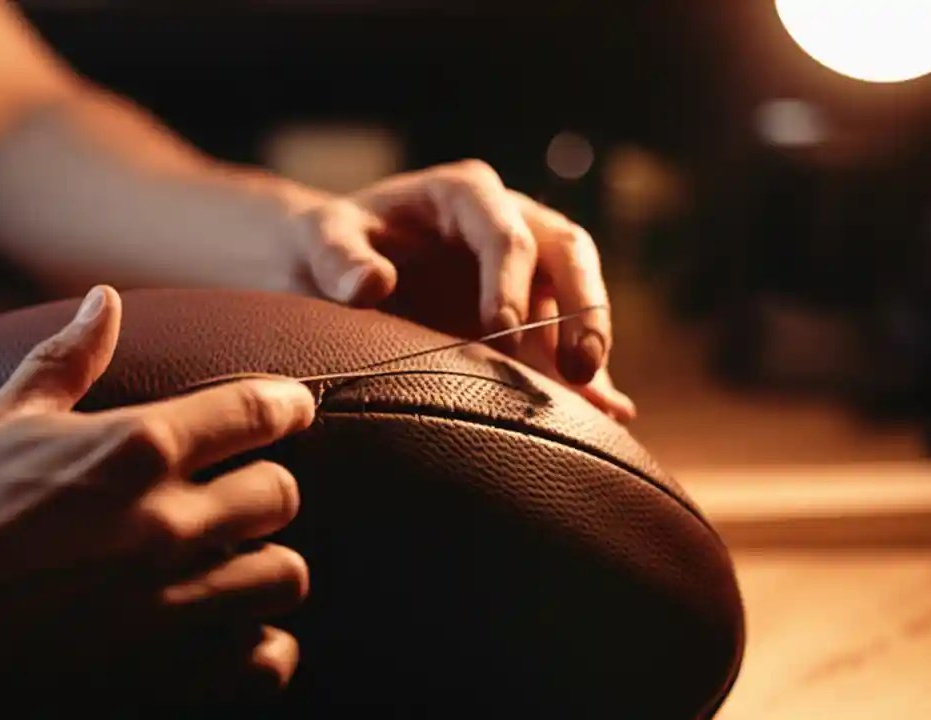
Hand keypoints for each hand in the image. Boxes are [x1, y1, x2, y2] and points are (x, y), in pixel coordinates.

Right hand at [0, 286, 316, 697]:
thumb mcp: (8, 416)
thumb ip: (71, 355)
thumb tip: (107, 298)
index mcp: (137, 448)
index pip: (258, 410)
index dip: (286, 405)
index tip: (289, 408)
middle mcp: (166, 523)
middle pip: (282, 494)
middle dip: (264, 488)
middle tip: (238, 494)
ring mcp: (170, 602)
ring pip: (286, 575)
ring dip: (264, 564)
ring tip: (236, 561)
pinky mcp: (165, 667)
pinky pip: (267, 658)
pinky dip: (260, 646)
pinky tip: (232, 628)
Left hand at [288, 160, 635, 420]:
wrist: (331, 268)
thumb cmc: (330, 245)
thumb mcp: (322, 240)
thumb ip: (340, 259)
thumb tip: (371, 287)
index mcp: (466, 193)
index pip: (506, 232)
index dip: (508, 282)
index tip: (499, 332)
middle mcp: (510, 221)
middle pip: (568, 252)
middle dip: (583, 307)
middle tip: (580, 365)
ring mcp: (526, 268)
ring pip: (579, 293)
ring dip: (591, 344)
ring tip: (601, 404)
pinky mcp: (529, 311)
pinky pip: (565, 340)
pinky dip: (586, 375)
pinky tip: (607, 414)